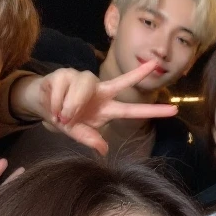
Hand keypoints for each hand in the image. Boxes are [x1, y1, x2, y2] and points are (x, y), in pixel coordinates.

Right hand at [15, 60, 178, 155]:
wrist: (41, 106)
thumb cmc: (64, 119)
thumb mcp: (76, 133)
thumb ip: (89, 139)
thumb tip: (104, 150)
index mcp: (106, 107)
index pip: (131, 109)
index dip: (152, 111)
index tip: (174, 109)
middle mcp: (99, 91)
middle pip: (119, 82)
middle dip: (138, 74)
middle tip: (155, 65)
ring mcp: (83, 80)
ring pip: (82, 89)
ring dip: (70, 106)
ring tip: (61, 116)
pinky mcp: (66, 73)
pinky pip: (62, 88)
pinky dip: (56, 102)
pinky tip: (52, 106)